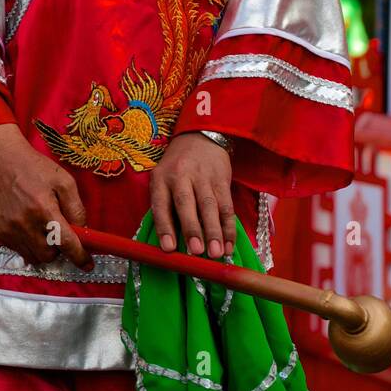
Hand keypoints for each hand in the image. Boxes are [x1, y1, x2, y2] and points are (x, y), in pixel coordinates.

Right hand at [0, 124, 90, 268]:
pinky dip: (26, 244)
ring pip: (32, 256)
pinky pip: (17, 249)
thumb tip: (83, 231)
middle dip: (58, 249)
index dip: (80, 257)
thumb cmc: (33, 168)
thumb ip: (76, 207)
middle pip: (49, 256)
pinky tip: (26, 225)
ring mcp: (8, 230)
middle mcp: (24, 224)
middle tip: (58, 232)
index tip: (88, 264)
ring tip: (41, 228)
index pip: (66, 244)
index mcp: (44, 209)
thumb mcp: (63, 180)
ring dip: (42, 249)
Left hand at [150, 132, 234, 258]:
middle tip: (197, 252)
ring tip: (217, 253)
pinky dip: (229, 227)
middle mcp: (181, 176)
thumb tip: (170, 244)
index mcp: (161, 178)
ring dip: (214, 232)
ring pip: (210, 206)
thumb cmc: (176, 167)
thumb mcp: (162, 179)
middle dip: (192, 229)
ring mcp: (203, 177)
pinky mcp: (222, 180)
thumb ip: (165, 205)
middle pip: (187, 204)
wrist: (199, 137)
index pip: (161, 204)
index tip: (169, 249)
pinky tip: (229, 244)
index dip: (165, 227)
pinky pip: (226, 206)